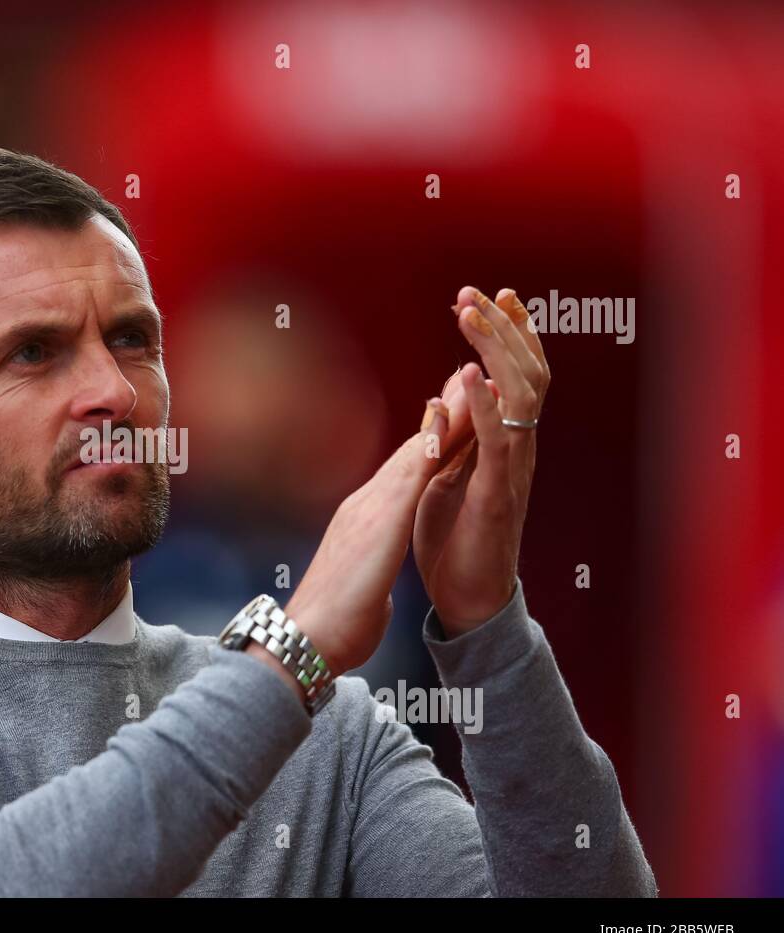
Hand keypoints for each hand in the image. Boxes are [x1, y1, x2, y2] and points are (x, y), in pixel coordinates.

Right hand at [282, 385, 465, 675]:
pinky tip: (448, 422)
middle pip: (409, 454)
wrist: (306, 639)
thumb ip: (370, 569)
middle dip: (440, 417)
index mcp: (363, 523)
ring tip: (466, 384)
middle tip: (462, 378)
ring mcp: (368, 510)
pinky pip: (411, 477)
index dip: (428, 444)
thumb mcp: (361, 586)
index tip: (449, 416)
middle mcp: (364, 507)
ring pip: (412, 455)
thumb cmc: (334, 623)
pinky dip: (430, 446)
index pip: (403, 476)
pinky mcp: (378, 522)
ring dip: (442, 418)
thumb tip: (374, 573)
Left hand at [413, 287, 550, 637]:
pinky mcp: (497, 496)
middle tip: (476, 291)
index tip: (490, 294)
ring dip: (495, 352)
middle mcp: (516, 449)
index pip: (514, 374)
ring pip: (518, 396)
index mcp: (503, 442)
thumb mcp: (448, 472)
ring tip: (473, 315)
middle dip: (501, 328)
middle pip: (523, 373)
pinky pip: (496, 442)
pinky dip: (485, 405)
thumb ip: (456, 430)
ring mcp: (511, 470)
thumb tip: (453, 387)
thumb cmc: (454, 541)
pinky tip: (469, 375)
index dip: (507, 333)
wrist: (463, 601)